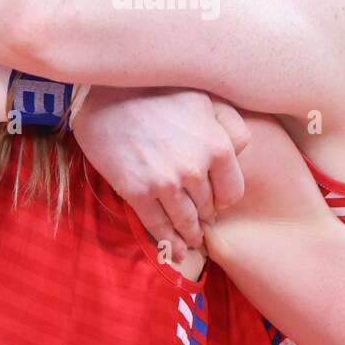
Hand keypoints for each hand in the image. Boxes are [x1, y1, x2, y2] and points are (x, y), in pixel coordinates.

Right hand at [72, 87, 250, 257]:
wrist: (104, 97)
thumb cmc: (157, 92)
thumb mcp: (205, 98)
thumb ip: (231, 124)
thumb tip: (240, 151)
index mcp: (217, 146)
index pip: (232, 191)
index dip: (224, 198)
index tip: (216, 201)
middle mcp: (195, 169)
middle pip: (208, 208)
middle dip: (205, 215)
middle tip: (201, 220)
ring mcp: (165, 183)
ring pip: (186, 221)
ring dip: (190, 234)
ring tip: (191, 240)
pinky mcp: (138, 192)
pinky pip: (158, 226)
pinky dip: (168, 242)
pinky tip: (174, 251)